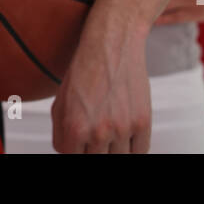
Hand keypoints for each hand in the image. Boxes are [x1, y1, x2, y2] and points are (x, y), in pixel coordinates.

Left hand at [51, 15, 151, 152]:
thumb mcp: (61, 100)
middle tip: (96, 128)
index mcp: (74, 127)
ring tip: (110, 128)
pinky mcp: (142, 123)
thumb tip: (70, 152)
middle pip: (95, 160)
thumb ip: (61, 132)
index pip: (70, 156)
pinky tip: (125, 134)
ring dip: (113, 148)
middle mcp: (98, 131)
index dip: (74, 146)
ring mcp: (122, 129)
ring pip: (118, 158)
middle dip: (92, 147)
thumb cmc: (84, 69)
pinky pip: (139, 151)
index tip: (79, 137)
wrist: (112, 44)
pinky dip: (132, 147)